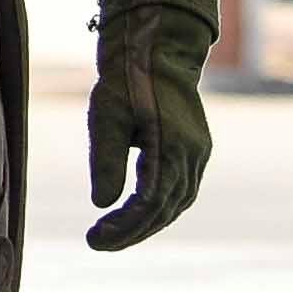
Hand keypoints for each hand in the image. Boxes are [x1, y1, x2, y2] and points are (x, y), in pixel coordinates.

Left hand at [85, 0, 217, 248]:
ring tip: (111, 233)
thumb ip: (105, 160)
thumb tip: (102, 205)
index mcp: (172, 146)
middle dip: (132, 231)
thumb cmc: (126, 79)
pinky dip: (159, 207)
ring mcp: (198, 153)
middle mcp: (193, 154)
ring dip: (146, 223)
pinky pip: (181, 189)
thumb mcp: (105, 114)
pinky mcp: (196, 150)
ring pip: (177, 203)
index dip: (124, 227)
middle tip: (97, 242)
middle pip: (166, 209)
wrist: (157, 49)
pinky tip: (134, 214)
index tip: (94, 239)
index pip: (150, 203)